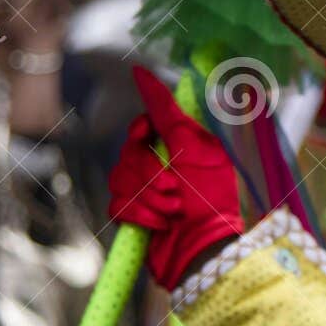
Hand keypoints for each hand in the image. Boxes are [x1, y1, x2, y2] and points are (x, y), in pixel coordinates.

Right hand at [108, 66, 243, 289]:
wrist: (202, 251)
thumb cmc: (209, 200)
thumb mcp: (194, 149)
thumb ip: (167, 114)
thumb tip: (142, 74)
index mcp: (182, 147)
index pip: (146, 123)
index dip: (142, 129)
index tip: (146, 133)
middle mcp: (163, 166)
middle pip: (129, 151)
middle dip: (149, 172)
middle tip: (173, 188)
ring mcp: (147, 192)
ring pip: (119, 177)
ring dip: (148, 198)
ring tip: (171, 212)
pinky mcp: (134, 215)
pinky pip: (116, 204)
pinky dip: (140, 216)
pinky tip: (160, 226)